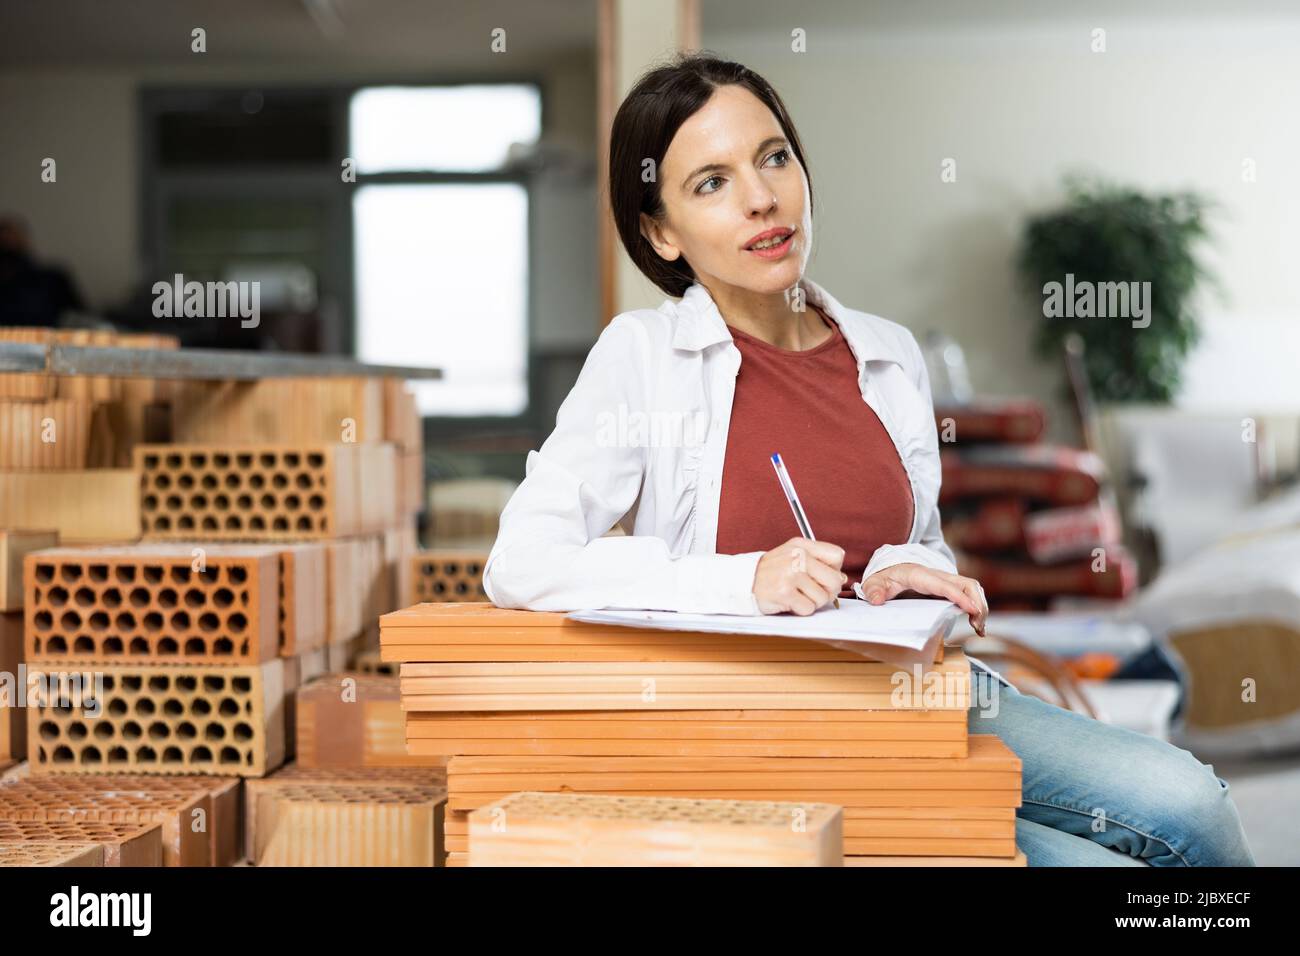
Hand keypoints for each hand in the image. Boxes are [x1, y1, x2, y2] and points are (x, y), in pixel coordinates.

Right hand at [752, 537, 846, 615]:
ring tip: (796, 595)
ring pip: (823, 598)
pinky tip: (789, 601)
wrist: (744, 581)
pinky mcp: (784, 593)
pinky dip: (800, 609)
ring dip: (811, 602)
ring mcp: (790, 574)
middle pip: (834, 580)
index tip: (821, 574)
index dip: (834, 569)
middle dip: (827, 591)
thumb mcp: (793, 556)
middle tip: (812, 591)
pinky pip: (808, 608)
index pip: (837, 555)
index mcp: (801, 545)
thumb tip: (842, 578)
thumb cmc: (772, 572)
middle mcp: (797, 556)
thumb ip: (818, 563)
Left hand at [860, 563, 987, 635]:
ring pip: (972, 588)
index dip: (959, 596)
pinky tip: (978, 626)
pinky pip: (970, 594)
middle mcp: (938, 576)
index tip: (972, 610)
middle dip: (977, 602)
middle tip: (976, 625)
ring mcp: (946, 581)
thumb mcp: (875, 582)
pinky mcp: (950, 588)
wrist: (893, 569)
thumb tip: (875, 600)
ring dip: (980, 606)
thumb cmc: (886, 577)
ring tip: (978, 628)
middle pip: (966, 584)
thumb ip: (873, 590)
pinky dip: (978, 608)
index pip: (943, 585)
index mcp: (920, 576)